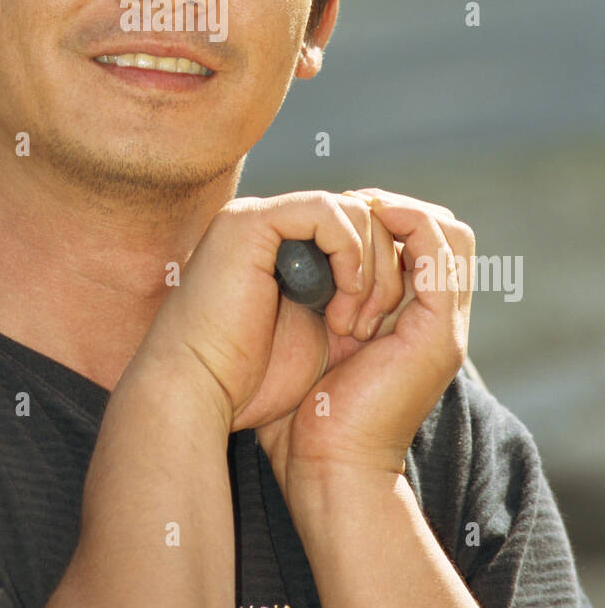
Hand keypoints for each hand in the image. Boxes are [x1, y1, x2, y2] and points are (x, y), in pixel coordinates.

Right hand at [136, 188, 414, 432]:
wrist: (200, 397)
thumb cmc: (255, 382)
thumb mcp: (324, 333)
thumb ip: (352, 296)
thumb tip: (408, 277)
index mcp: (289, 251)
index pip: (362, 231)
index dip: (389, 271)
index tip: (384, 326)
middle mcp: (274, 228)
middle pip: (366, 216)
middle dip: (388, 271)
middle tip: (368, 329)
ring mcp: (259, 219)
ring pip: (355, 210)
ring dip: (373, 269)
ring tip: (353, 324)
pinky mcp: (251, 222)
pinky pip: (326, 209)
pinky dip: (350, 250)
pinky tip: (344, 297)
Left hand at [256, 188, 473, 493]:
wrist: (323, 470)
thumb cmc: (301, 420)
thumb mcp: (309, 346)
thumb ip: (315, 306)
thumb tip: (287, 264)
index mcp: (409, 325)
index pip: (422, 244)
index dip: (381, 218)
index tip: (330, 223)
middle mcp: (435, 322)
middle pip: (445, 231)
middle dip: (390, 209)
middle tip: (342, 214)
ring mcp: (443, 327)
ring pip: (448, 231)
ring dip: (394, 218)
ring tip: (350, 225)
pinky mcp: (438, 332)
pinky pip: (436, 249)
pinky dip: (399, 227)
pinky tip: (359, 233)